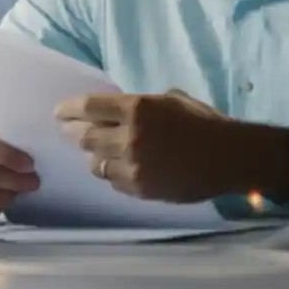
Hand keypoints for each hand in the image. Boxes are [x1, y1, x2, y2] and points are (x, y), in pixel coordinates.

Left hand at [53, 89, 247, 202]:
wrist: (229, 157)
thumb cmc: (204, 122)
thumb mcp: (171, 100)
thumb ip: (140, 105)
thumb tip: (116, 111)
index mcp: (137, 108)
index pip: (89, 107)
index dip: (70, 109)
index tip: (60, 112)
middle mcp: (129, 136)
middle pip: (85, 137)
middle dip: (74, 133)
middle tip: (69, 131)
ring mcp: (133, 165)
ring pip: (95, 163)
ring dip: (94, 155)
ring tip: (97, 151)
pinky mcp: (140, 188)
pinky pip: (113, 181)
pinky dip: (112, 173)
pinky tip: (118, 167)